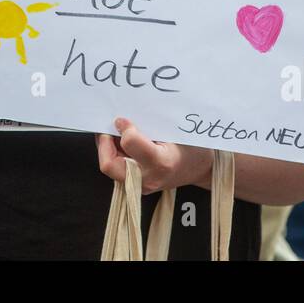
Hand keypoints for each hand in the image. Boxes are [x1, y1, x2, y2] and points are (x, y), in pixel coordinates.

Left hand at [96, 117, 210, 193]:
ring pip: (109, 167)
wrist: (200, 169)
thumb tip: (125, 115)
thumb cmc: (191, 147)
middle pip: (109, 165)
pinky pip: (117, 169)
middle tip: (107, 128)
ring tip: (115, 133)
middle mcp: (147, 178)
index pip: (130, 143)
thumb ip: (150, 124)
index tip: (123, 119)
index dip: (124, 127)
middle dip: (103, 143)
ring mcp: (141, 186)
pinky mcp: (136, 186)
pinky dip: (115, 154)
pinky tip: (122, 143)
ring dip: (107, 148)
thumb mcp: (176, 130)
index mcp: (161, 162)